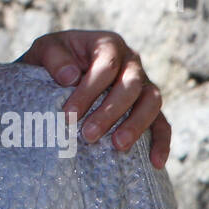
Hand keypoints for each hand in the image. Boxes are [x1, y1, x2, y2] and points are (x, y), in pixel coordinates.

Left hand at [19, 30, 170, 168]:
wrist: (56, 75)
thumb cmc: (52, 62)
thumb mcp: (45, 50)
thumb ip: (54, 58)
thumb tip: (70, 77)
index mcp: (108, 45)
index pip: (106, 66)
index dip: (89, 91)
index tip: (69, 115)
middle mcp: (131, 63)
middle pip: (131, 85)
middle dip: (110, 111)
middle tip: (88, 135)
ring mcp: (144, 85)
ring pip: (152, 102)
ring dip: (136, 125)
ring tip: (117, 146)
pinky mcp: (149, 109)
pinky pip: (162, 124)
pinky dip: (162, 142)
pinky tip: (155, 162)